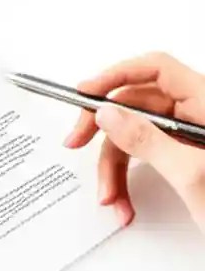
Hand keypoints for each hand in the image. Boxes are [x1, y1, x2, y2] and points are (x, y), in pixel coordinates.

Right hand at [63, 51, 204, 228]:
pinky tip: (127, 202)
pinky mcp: (191, 156)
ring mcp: (196, 136)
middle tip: (78, 143)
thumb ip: (147, 141)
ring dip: (116, 169)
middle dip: (106, 134)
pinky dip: (132, 180)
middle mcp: (202, 113)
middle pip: (139, 106)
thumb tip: (110, 114)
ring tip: (112, 197)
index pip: (156, 69)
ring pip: (139, 137)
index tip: (85, 94)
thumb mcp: (192, 174)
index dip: (116, 76)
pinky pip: (150, 157)